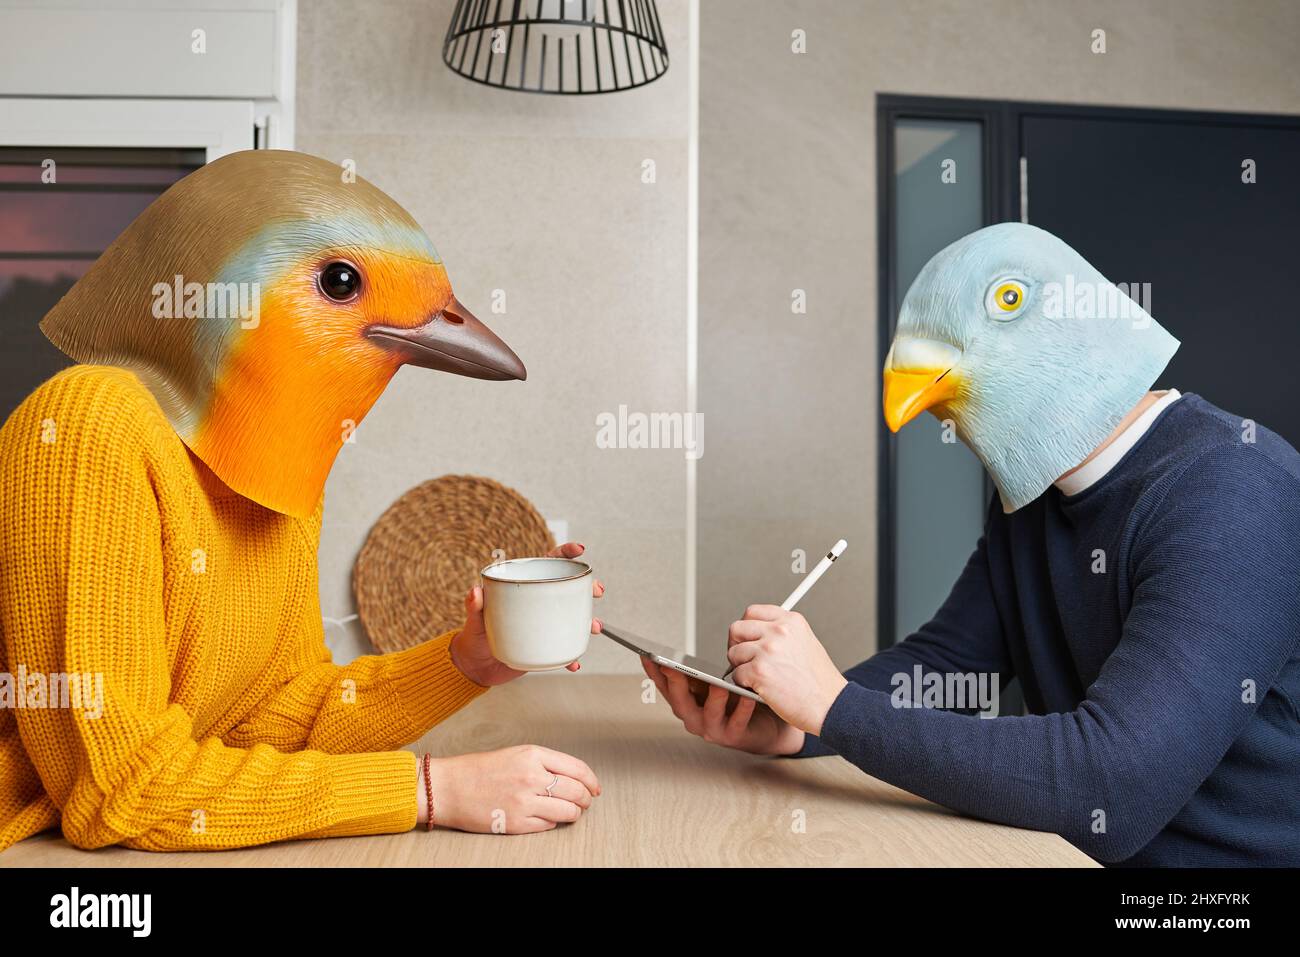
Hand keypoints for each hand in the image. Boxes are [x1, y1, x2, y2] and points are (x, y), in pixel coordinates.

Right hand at [422, 745, 600, 833]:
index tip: (595, 788)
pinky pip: (548, 825)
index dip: (591, 781)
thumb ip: (544, 763)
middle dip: (586, 799)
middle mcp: (532, 777)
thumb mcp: (515, 754)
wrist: (447, 788)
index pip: (577, 769)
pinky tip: (546, 818)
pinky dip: (552, 823)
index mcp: (533, 755)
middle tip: (585, 801)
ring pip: (568, 811)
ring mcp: (524, 801)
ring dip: (574, 813)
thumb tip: (573, 777)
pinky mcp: (516, 823)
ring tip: (570, 812)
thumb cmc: (478, 770)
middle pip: (577, 791)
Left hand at [450, 542, 604, 686]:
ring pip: (573, 617)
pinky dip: (572, 657)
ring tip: (594, 626)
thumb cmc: (473, 638)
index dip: (564, 553)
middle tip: (597, 590)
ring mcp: (544, 624)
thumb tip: (475, 592)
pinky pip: (564, 649)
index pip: (546, 563)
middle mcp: (537, 604)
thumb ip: (474, 606)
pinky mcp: (545, 645)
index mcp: (523, 588)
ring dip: (589, 621)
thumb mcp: (473, 621)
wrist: (475, 668)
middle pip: (568, 588)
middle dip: (588, 586)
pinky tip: (574, 663)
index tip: (579, 550)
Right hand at [641, 657, 805, 755]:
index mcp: (686, 702)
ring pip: (708, 714)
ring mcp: (712, 729)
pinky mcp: (734, 737)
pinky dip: (742, 710)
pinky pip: (737, 722)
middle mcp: (694, 717)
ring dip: (713, 699)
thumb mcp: (713, 683)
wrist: (766, 726)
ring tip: (718, 683)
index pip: (665, 685)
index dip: (653, 671)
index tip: (645, 654)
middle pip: (679, 702)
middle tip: (671, 666)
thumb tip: (684, 651)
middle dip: (675, 683)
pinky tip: (748, 697)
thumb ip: (699, 673)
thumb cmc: (737, 700)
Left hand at [726, 605, 847, 734]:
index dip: (746, 628)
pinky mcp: (760, 671)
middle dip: (736, 645)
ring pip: (733, 653)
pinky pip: (735, 675)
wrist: (831, 706)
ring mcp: (768, 650)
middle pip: (737, 628)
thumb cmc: (819, 682)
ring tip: (757, 677)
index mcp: (791, 621)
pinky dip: (743, 684)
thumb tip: (754, 634)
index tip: (747, 639)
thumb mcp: (805, 643)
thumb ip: (781, 634)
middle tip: (744, 660)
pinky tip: (759, 688)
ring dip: (740, 667)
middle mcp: (779, 631)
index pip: (752, 612)